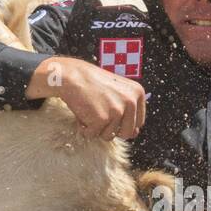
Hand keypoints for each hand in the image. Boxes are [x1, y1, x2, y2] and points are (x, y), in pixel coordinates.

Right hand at [27, 56, 144, 139]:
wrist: (72, 75)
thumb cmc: (92, 82)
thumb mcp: (117, 91)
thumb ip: (128, 111)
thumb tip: (134, 134)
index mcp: (137, 93)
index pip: (139, 122)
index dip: (123, 122)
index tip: (111, 113)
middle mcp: (131, 102)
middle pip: (127, 133)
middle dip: (112, 129)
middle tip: (100, 114)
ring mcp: (117, 111)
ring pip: (109, 136)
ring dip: (97, 128)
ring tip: (91, 109)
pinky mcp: (101, 119)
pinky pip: (93, 134)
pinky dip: (85, 128)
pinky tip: (83, 112)